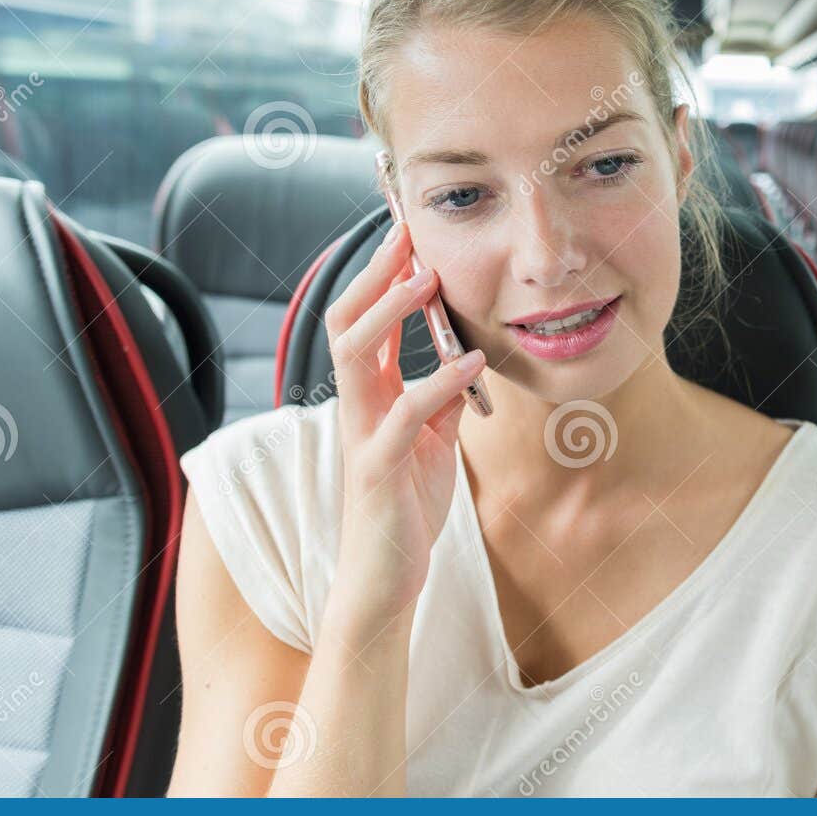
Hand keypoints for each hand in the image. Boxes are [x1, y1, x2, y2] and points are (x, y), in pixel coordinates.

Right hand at [322, 221, 485, 631]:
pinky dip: (438, 383)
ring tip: (429, 280)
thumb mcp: (433, 444)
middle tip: (409, 235)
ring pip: (354, 356)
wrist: (386, 581)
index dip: (382, 276)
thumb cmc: (406, 510)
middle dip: (375, 274)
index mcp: (367, 398)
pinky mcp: (377, 471)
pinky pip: (403, 415)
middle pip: (345, 321)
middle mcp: (355, 408)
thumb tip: (465, 358)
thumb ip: (441, 401)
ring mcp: (361, 436)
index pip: (363, 321)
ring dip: (392, 312)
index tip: (411, 234)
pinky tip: (471, 363)